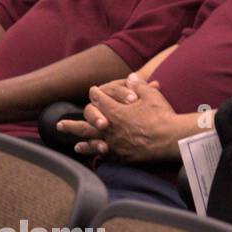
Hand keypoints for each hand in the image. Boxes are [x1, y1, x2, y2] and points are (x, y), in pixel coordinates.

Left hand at [59, 75, 173, 160]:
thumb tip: (131, 76)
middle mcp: (109, 127)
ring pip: (90, 139)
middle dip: (73, 121)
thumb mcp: (151, 95)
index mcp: (114, 111)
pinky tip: (86, 150)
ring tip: (69, 140)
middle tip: (59, 124)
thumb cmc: (162, 115)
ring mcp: (113, 142)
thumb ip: (139, 85)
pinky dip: (93, 151)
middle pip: (86, 121)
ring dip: (77, 137)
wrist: (172, 139)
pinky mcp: (121, 155)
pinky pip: (102, 153)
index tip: (94, 91)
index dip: (96, 94)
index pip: (99, 99)